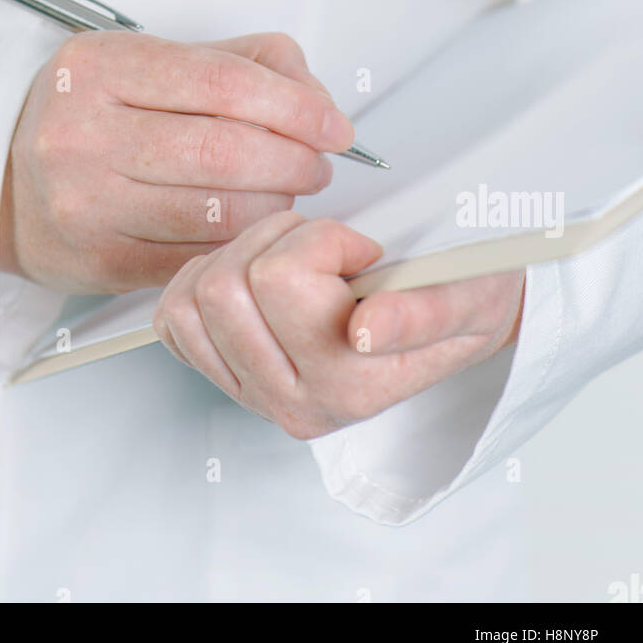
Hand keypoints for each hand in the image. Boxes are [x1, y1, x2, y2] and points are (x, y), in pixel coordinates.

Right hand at [0, 33, 354, 293]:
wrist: (4, 181)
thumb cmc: (89, 115)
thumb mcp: (150, 59)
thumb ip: (241, 62)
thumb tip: (315, 100)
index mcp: (99, 67)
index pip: (225, 83)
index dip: (297, 107)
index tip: (333, 125)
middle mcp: (82, 133)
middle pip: (227, 152)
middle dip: (295, 160)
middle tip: (316, 163)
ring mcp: (86, 202)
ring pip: (219, 212)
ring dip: (276, 205)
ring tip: (283, 191)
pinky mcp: (98, 260)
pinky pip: (198, 256)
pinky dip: (240, 243)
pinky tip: (247, 226)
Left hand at [153, 211, 524, 438]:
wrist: (455, 328)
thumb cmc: (459, 303)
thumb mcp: (468, 298)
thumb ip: (424, 313)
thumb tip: (367, 328)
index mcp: (350, 387)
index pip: (281, 281)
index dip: (324, 240)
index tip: (364, 253)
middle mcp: (295, 402)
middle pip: (224, 287)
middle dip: (277, 241)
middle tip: (328, 250)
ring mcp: (255, 394)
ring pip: (193, 297)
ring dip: (241, 255)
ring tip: (297, 260)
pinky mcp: (225, 376)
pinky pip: (174, 319)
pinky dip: (207, 278)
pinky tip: (257, 276)